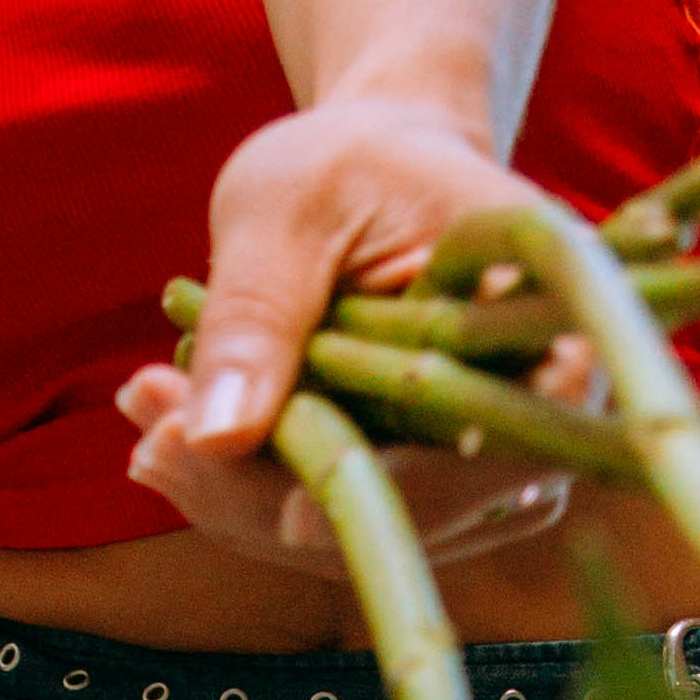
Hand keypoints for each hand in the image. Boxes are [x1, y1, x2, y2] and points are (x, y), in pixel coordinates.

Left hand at [121, 96, 584, 558]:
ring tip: (144, 418)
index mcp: (556, 321)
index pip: (503, 449)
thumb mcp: (285, 209)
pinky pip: (335, 521)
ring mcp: (490, 467)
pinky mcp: (426, 488)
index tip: (286, 516)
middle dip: (269, 501)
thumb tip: (215, 438)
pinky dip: (246, 490)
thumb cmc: (346, 161)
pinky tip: (166, 435)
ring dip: (239, 500)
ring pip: (365, 538)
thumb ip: (256, 314)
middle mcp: (548, 418)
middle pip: (420, 518)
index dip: (408, 496)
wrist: (378, 164)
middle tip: (148, 439)